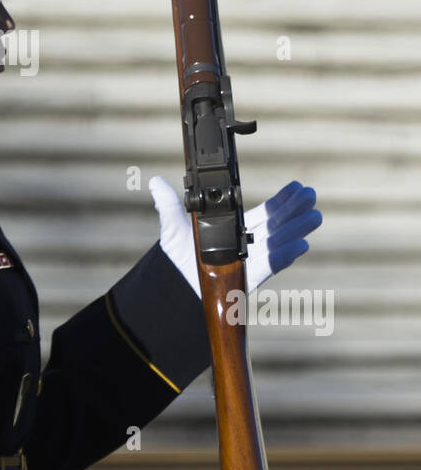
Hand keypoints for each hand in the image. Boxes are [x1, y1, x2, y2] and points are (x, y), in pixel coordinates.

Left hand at [149, 176, 321, 297]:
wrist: (170, 287)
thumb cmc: (176, 259)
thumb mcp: (172, 228)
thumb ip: (169, 205)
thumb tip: (154, 181)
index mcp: (233, 230)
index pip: (262, 213)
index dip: (281, 202)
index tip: (297, 187)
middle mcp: (245, 245)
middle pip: (275, 226)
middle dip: (295, 211)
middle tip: (312, 196)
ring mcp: (248, 262)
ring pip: (277, 243)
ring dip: (296, 230)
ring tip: (315, 216)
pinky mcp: (247, 279)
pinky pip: (268, 266)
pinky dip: (284, 255)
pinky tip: (301, 245)